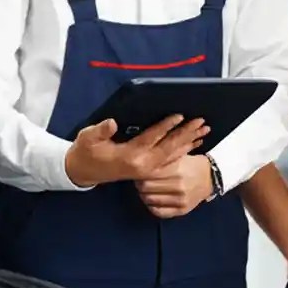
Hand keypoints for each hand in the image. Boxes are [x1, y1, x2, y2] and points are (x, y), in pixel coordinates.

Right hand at [64, 115, 208, 187]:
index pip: (152, 138)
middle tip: (201, 121)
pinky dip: (183, 152)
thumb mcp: (87, 138)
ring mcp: (146, 169)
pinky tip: (193, 145)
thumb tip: (112, 122)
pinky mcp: (147, 170)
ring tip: (204, 131)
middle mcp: (142, 164)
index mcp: (129, 155)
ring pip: (173, 155)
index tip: (180, 115)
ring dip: (189, 142)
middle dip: (186, 133)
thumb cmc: (86, 151)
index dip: (166, 126)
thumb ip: (100, 130)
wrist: (83, 171)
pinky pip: (170, 161)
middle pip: (169, 147)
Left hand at [135, 154, 213, 218]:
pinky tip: (151, 201)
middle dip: (139, 184)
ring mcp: (181, 200)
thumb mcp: (179, 155)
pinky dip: (151, 207)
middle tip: (139, 181)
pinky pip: (159, 212)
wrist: (210, 178)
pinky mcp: (182, 210)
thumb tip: (143, 156)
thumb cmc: (191, 164)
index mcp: (177, 170)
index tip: (139, 171)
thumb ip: (163, 156)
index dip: (140, 173)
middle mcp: (178, 186)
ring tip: (144, 190)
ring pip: (150, 200)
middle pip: (146, 187)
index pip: (148, 174)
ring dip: (143, 195)